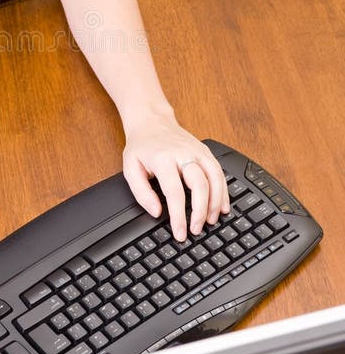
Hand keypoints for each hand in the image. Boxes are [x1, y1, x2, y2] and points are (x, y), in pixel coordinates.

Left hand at [122, 111, 229, 241]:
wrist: (151, 121)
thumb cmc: (141, 146)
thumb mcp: (130, 168)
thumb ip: (141, 193)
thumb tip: (157, 212)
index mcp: (163, 159)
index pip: (175, 192)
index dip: (179, 216)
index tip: (181, 233)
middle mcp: (183, 154)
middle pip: (200, 184)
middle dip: (200, 211)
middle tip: (197, 229)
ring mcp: (197, 151)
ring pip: (215, 177)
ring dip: (215, 202)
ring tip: (211, 221)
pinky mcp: (205, 151)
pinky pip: (219, 172)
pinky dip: (223, 191)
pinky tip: (222, 206)